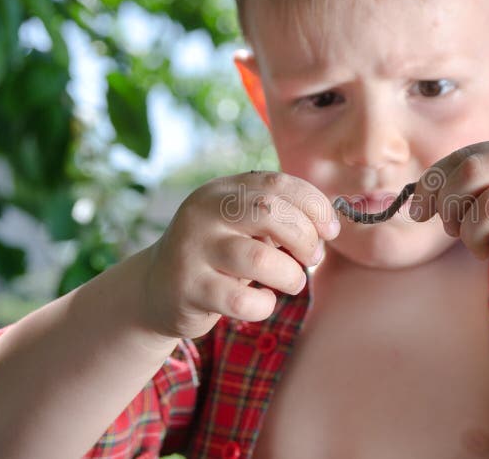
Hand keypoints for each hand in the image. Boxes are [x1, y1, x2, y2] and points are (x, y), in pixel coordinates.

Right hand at [141, 171, 340, 338]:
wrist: (156, 289)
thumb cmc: (218, 254)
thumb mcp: (242, 225)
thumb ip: (279, 216)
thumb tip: (328, 226)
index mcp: (222, 190)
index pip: (278, 182)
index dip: (314, 205)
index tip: (331, 230)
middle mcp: (204, 213)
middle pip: (270, 212)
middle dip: (305, 238)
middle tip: (311, 258)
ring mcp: (193, 250)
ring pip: (261, 259)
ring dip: (291, 275)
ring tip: (293, 281)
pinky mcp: (189, 289)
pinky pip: (242, 300)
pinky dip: (265, 305)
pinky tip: (262, 302)